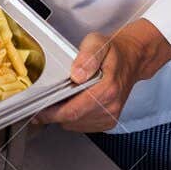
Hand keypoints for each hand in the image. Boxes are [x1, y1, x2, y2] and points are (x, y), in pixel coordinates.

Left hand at [36, 18, 170, 131]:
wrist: (132, 58)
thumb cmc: (113, 51)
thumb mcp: (97, 43)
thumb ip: (87, 56)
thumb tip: (77, 74)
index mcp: (107, 89)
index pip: (73, 111)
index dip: (51, 114)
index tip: (38, 111)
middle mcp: (110, 105)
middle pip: (72, 121)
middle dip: (55, 114)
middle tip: (46, 101)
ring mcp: (111, 115)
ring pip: (76, 125)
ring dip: (65, 115)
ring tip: (63, 98)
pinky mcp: (109, 121)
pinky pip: (84, 126)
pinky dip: (74, 118)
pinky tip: (74, 103)